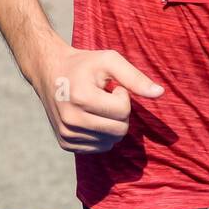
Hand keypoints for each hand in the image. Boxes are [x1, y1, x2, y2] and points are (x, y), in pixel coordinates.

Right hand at [30, 42, 162, 154]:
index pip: (123, 112)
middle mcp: (71, 119)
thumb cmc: (84, 64)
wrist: (48, 71)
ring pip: (110, 142)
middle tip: (106, 98)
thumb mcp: (109, 60)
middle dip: (120, 114)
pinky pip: (98, 148)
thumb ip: (135, 77)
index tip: (111, 87)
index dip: (123, 96)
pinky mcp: (65, 144)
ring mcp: (66, 134)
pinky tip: (90, 117)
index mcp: (81, 97)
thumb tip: (160, 93)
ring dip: (111, 125)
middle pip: (119, 131)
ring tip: (96, 106)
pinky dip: (101, 135)